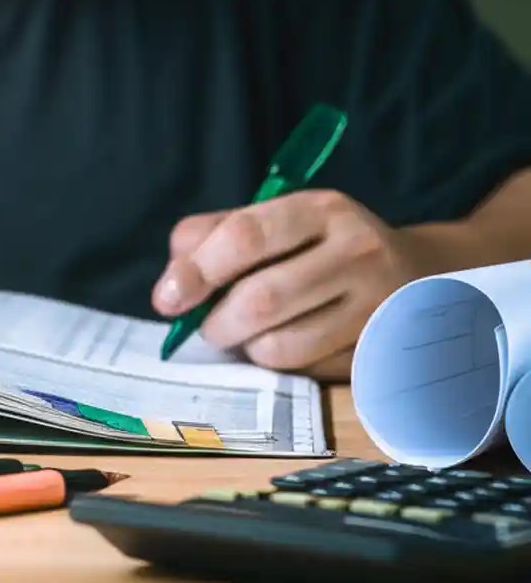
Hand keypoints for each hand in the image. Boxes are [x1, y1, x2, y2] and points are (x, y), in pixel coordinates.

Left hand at [152, 191, 446, 378]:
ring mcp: (375, 305)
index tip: (166, 299)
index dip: (197, 271)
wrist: (416, 276)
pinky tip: (292, 345)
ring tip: (252, 334)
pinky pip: (304, 372)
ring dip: (247, 349)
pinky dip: (280, 366)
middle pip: (258, 299)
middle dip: (216, 322)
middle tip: (209, 326)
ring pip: (278, 347)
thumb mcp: (273, 223)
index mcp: (321, 210)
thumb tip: (172, 280)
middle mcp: (356, 251)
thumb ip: (211, 237)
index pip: (246, 236)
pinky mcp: (378, 351)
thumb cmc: (320, 249)